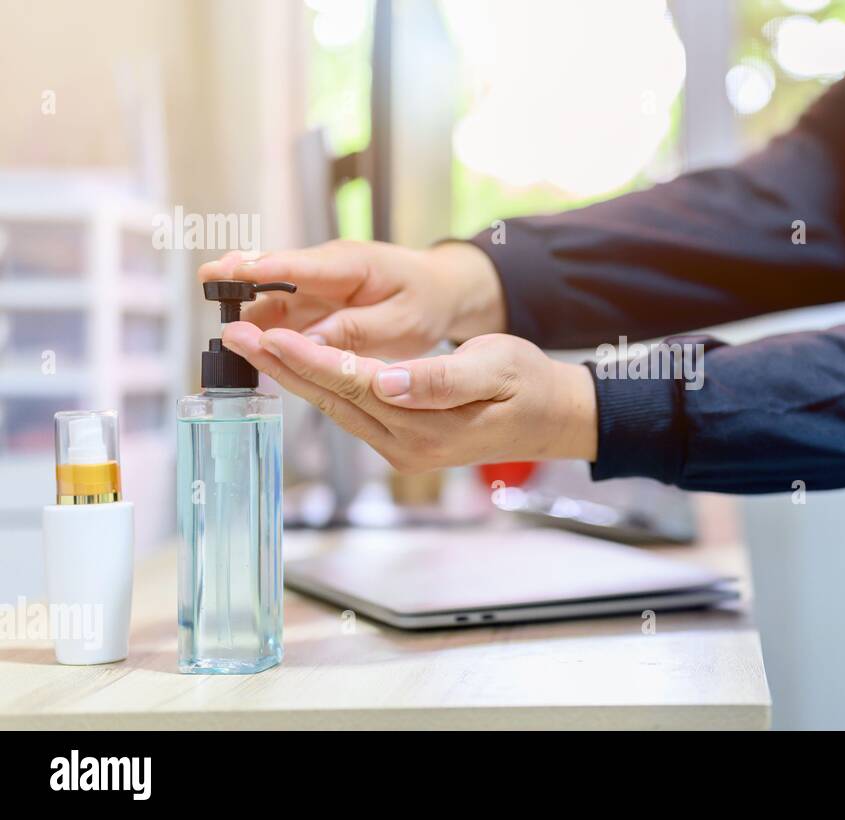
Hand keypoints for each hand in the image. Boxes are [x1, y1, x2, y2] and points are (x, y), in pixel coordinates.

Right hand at [198, 240, 505, 356]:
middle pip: (271, 278)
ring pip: (271, 300)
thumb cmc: (427, 300)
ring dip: (246, 316)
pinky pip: (283, 317)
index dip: (256, 268)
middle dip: (236, 286)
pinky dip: (265, 332)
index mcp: (350, 264)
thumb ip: (357, 331)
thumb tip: (309, 345)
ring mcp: (316, 286)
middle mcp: (325, 270)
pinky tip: (248, 351)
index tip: (222, 272)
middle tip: (205, 293)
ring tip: (224, 338)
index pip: (295, 264)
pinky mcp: (314, 305)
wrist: (442, 292)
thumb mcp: (403, 321)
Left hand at [221, 323, 596, 470]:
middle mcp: (406, 445)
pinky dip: (318, 386)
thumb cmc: (527, 387)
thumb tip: (389, 381)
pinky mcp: (400, 444)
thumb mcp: (496, 369)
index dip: (309, 358)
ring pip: (334, 408)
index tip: (269, 333)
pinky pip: (350, 412)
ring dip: (291, 376)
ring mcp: (401, 449)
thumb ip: (441, 378)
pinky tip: (295, 366)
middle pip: (330, 399)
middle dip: (281, 365)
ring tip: (251, 346)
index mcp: (427, 425)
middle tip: (235, 335)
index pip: (354, 384)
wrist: (548, 418)